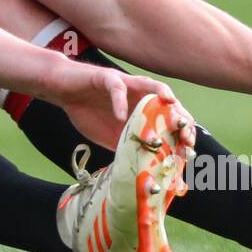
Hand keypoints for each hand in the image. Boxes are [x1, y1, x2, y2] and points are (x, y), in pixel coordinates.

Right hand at [40, 58, 177, 148]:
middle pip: (168, 102)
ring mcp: (124, 84)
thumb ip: (130, 147)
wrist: (63, 90)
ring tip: (170, 109)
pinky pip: (117, 87)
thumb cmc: (88, 112)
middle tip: (185, 137)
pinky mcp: (105, 77)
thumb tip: (146, 174)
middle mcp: (139, 94)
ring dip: (162, 97)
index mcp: (143, 109)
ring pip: (150, 85)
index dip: (183, 132)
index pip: (171, 118)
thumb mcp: (112, 136)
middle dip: (180, 118)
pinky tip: (120, 116)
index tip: (188, 151)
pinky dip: (120, 101)